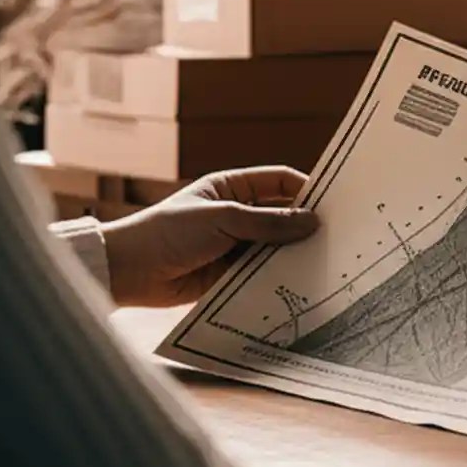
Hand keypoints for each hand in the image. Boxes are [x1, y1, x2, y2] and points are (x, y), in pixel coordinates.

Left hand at [101, 166, 319, 306]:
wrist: (128, 271)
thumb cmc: (168, 232)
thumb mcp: (223, 219)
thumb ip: (268, 223)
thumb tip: (312, 222)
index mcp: (231, 188)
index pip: (278, 182)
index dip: (305, 189)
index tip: (334, 203)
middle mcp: (235, 215)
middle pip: (280, 217)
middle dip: (304, 226)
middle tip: (338, 237)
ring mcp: (233, 246)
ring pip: (273, 248)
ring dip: (293, 255)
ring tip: (325, 263)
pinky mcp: (229, 275)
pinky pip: (260, 274)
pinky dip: (277, 278)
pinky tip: (298, 284)